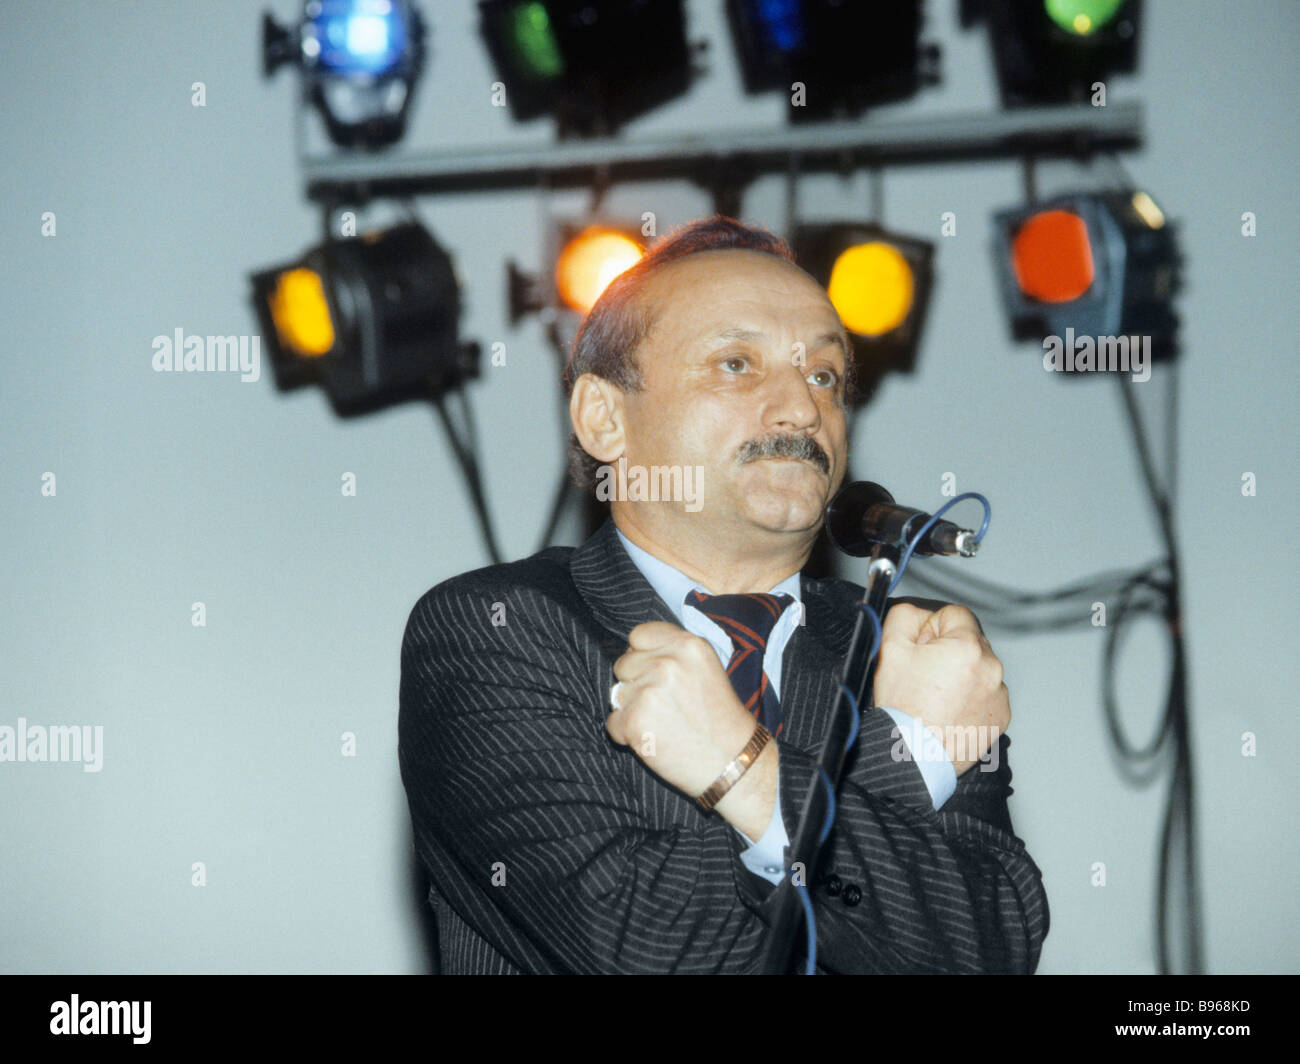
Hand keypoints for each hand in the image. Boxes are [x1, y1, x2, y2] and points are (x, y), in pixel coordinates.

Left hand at [606, 622, 757, 798]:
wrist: (733, 762)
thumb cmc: (720, 719)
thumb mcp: (706, 668)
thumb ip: (673, 654)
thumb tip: (633, 653)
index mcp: (688, 645)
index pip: (639, 635)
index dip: (642, 655)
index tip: (653, 673)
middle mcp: (668, 663)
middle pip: (624, 664)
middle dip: (636, 684)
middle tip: (664, 705)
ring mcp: (650, 691)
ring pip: (617, 694)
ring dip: (632, 710)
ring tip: (663, 724)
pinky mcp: (635, 720)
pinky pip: (613, 722)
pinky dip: (627, 735)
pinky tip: (655, 740)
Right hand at [872, 603, 1009, 775]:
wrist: (913, 756)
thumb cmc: (902, 706)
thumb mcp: (889, 648)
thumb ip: (906, 615)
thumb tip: (921, 613)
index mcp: (968, 646)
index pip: (954, 615)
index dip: (931, 629)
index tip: (920, 651)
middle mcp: (992, 668)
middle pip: (969, 641)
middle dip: (948, 652)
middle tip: (924, 677)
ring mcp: (1000, 694)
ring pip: (979, 668)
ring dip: (961, 675)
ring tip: (935, 699)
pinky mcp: (1001, 717)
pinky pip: (986, 694)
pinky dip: (970, 699)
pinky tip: (948, 712)